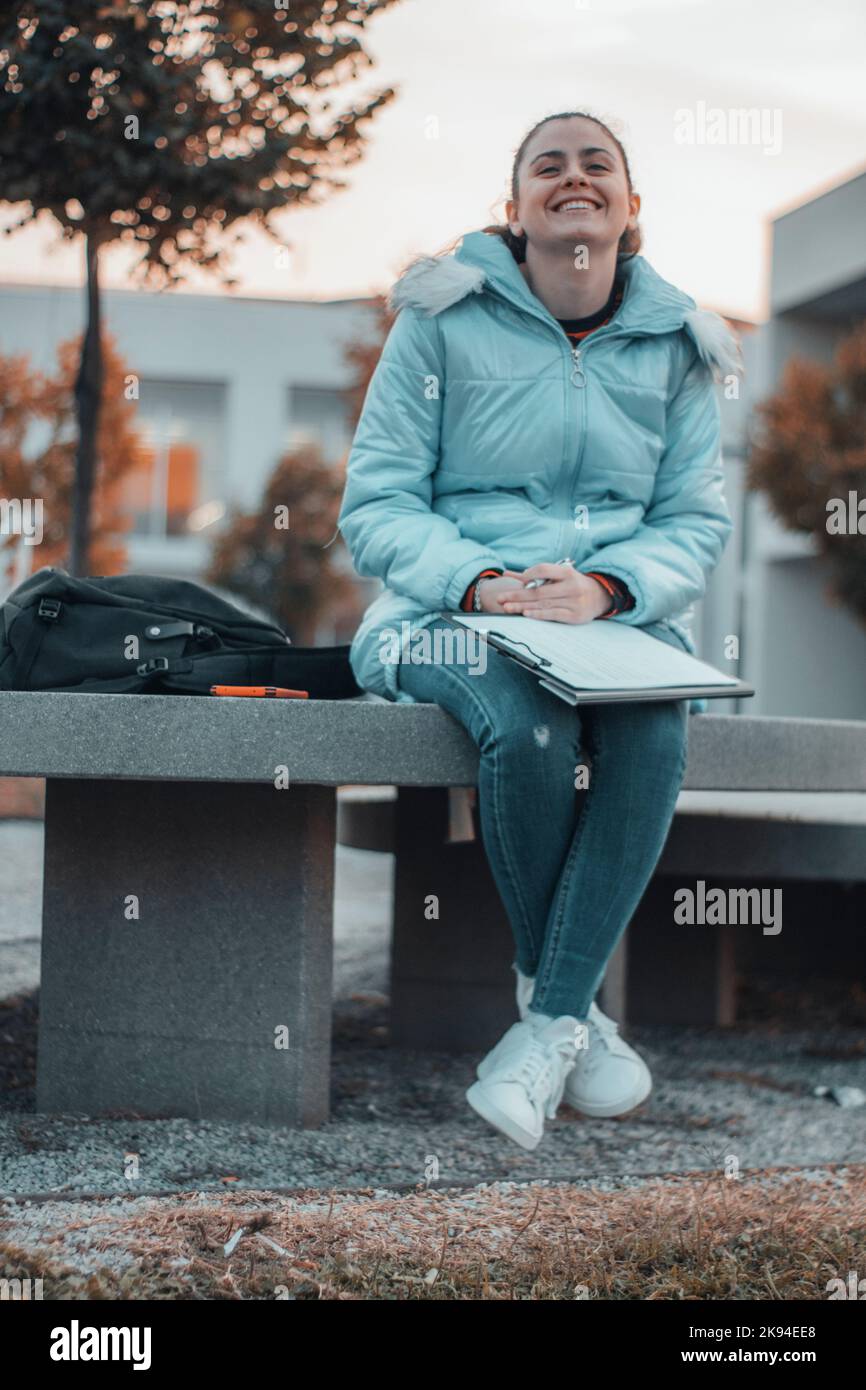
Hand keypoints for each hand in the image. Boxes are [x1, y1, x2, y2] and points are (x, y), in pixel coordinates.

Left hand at [493, 564, 612, 623]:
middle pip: (539, 590)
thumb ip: (533, 575)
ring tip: (507, 608)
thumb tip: (507, 574)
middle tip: (500, 598)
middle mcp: (572, 586)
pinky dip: (538, 614)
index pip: (544, 570)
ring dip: (523, 606)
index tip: (517, 581)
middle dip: (517, 595)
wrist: (600, 596)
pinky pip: (553, 615)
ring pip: (543, 604)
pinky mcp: (575, 616)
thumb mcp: (558, 575)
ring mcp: (574, 601)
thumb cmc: (572, 584)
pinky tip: (526, 614)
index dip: (529, 574)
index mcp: (567, 572)